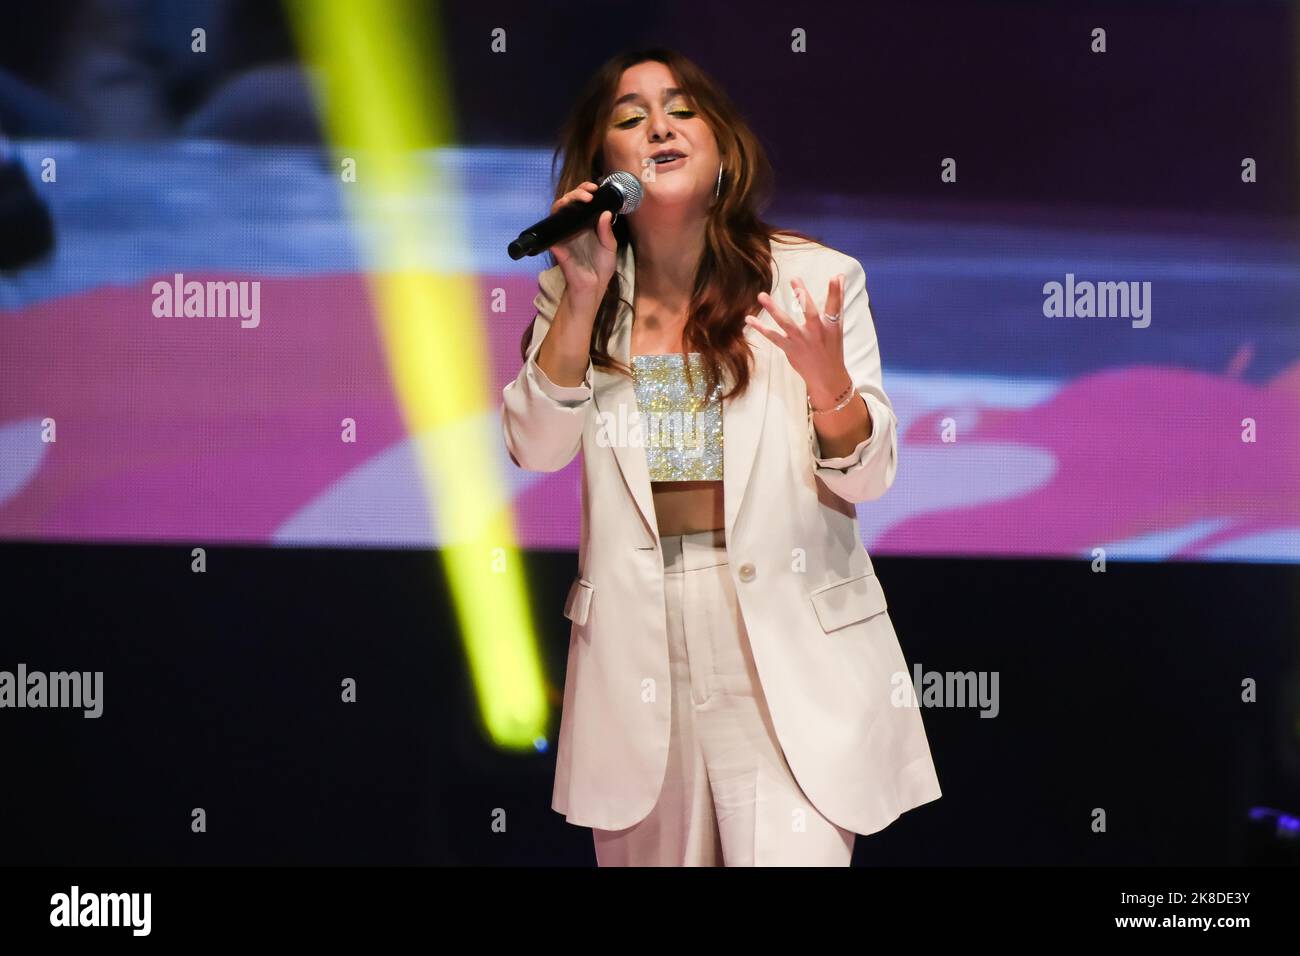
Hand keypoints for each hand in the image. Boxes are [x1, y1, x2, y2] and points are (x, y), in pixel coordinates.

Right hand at [548, 181, 617, 302]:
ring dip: (568, 199)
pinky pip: (552, 226)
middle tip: (590, 192)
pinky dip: (558, 215)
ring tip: (582, 197)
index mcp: (586, 225)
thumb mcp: (610, 247)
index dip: (586, 191)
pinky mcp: (556, 242)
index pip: (583, 202)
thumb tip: (606, 212)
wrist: (592, 287)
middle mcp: (574, 226)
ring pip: (558, 209)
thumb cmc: (601, 269)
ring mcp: (563, 233)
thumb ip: (607, 230)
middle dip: (578, 191)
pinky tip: (568, 211)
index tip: (596, 187)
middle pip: (570, 201)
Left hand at [745, 274, 852, 404]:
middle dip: (803, 296)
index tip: (835, 277)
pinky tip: (749, 319)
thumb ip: (837, 299)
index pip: (835, 306)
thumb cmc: (832, 347)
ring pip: (786, 323)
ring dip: (773, 309)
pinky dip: (761, 328)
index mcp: (831, 326)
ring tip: (761, 296)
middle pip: (810, 312)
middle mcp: (816, 332)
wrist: (826, 376)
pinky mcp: (789, 348)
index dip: (835, 292)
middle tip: (794, 279)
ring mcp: (801, 340)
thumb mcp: (837, 324)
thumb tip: (840, 275)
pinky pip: (773, 337)